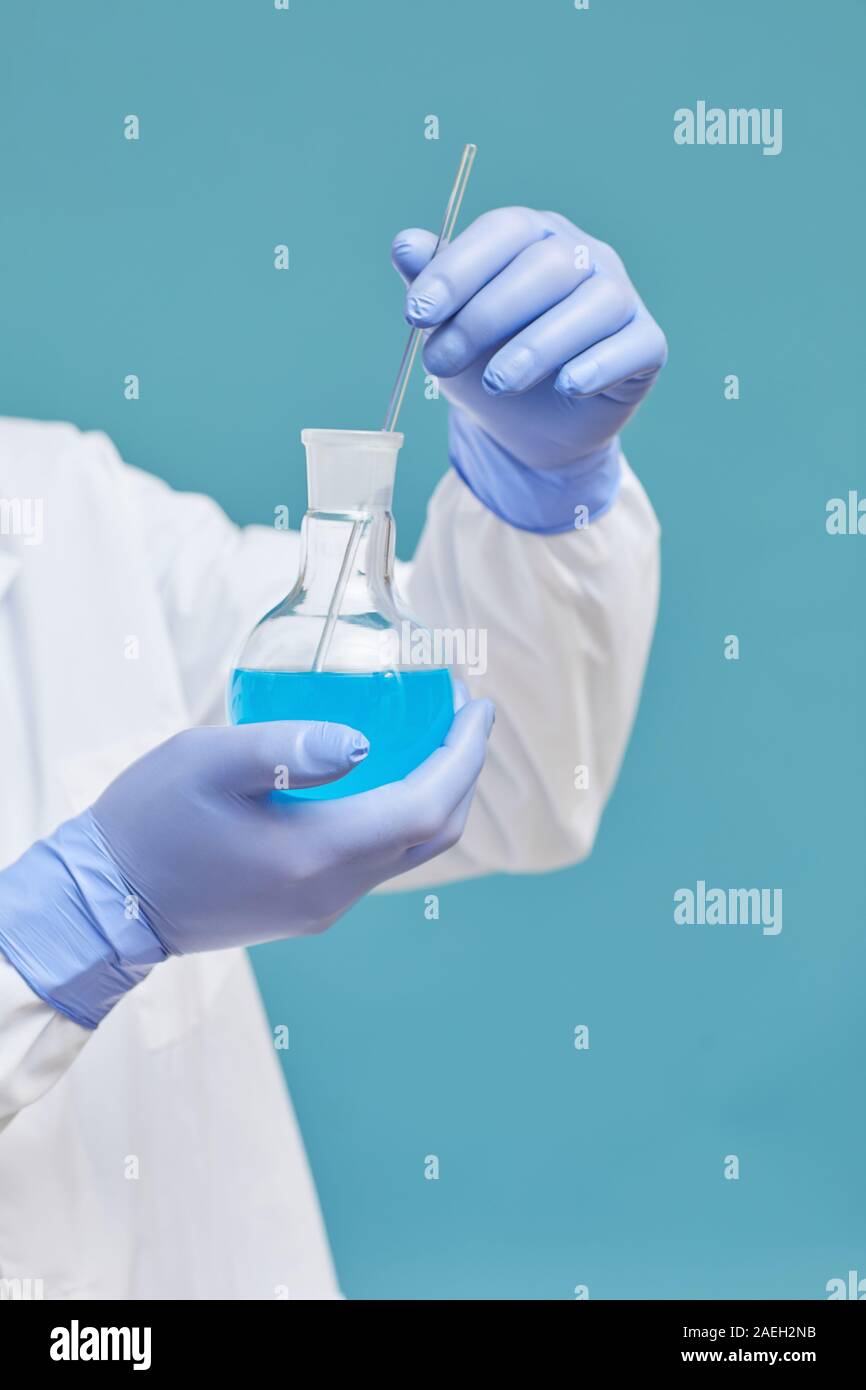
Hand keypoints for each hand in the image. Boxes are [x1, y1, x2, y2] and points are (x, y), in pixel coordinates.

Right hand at [0, 704, 493, 1026]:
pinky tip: (381, 775)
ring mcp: (322, 907)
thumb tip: (362, 741)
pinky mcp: (305, 909)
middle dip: (460, 771)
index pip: (426, 807)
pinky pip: (375, 860)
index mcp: (319, 854)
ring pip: (406, 850)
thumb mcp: (208, 762)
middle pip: (432, 834)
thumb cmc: (151, 820)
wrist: (106, 904)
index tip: (478, 705)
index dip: (463, 756)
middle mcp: (334, 891)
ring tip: (430, 734)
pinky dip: (397, 815)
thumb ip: (287, 746)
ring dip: (432, 793)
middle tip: (463, 712)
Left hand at [392, 206, 666, 529]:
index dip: (457, 269)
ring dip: (538, 345)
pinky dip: (598, 364)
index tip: (416, 315)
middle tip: (441, 363)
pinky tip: (567, 386)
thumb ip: (431, 285)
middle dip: (486, 316)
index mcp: (533, 236)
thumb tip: (405, 244)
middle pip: (546, 265)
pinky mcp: (647, 343)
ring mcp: (621, 297)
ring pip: (593, 302)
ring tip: (496, 384)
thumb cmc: (489, 363)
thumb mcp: (450, 329)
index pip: (503, 230)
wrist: (528, 431)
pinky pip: (631, 345)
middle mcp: (584, 255)